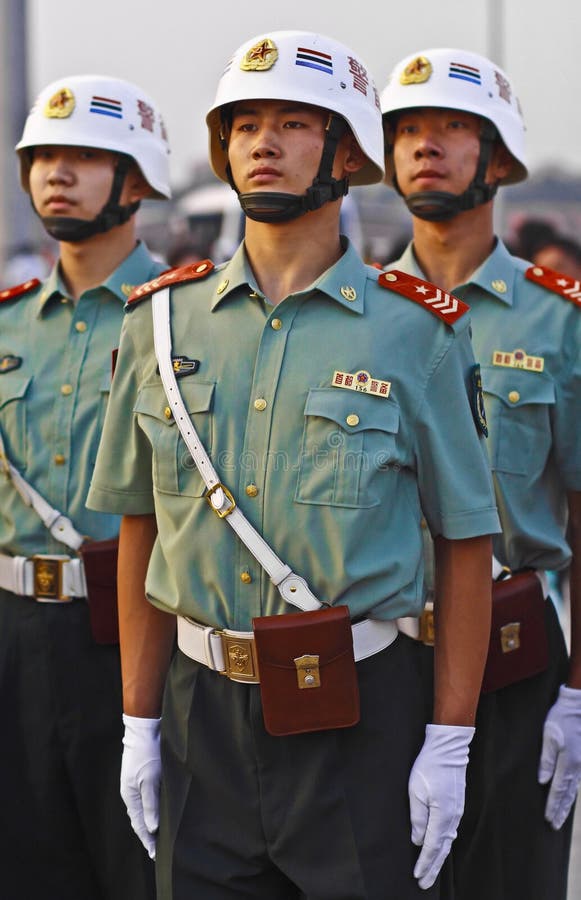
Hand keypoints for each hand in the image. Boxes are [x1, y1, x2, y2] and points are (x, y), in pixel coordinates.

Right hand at [121, 714, 161, 858]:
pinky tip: (161, 812)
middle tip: (160, 850)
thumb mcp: (150, 779)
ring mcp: (137, 785)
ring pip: (144, 810)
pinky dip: (153, 809)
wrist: (144, 729)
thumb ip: (151, 804)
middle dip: (149, 835)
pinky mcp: (143, 777)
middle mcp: (132, 793)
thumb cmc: (147, 753)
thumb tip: (153, 828)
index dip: (148, 840)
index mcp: (131, 797)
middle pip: (140, 820)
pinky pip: (148, 799)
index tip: (156, 855)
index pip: (139, 825)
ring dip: (151, 823)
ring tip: (162, 835)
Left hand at [408, 723, 474, 889]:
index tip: (417, 876)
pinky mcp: (457, 806)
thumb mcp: (416, 791)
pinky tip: (440, 847)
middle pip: (443, 849)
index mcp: (442, 816)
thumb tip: (418, 840)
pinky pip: (450, 831)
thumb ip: (417, 818)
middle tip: (424, 884)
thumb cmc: (430, 766)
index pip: (432, 846)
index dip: (424, 863)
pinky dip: (444, 844)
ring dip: (439, 858)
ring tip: (431, 871)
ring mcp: (457, 812)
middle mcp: (453, 817)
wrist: (448, 748)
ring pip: (448, 841)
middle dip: (433, 867)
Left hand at [538, 684, 580, 828]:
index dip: (553, 806)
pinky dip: (572, 792)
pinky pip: (577, 781)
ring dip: (567, 804)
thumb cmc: (562, 718)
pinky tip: (569, 796)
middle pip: (568, 794)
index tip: (548, 819)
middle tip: (553, 826)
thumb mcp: (549, 735)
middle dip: (561, 810)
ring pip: (574, 789)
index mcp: (568, 762)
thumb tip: (543, 781)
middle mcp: (577, 767)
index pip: (558, 790)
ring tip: (560, 817)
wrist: (579, 706)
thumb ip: (546, 759)